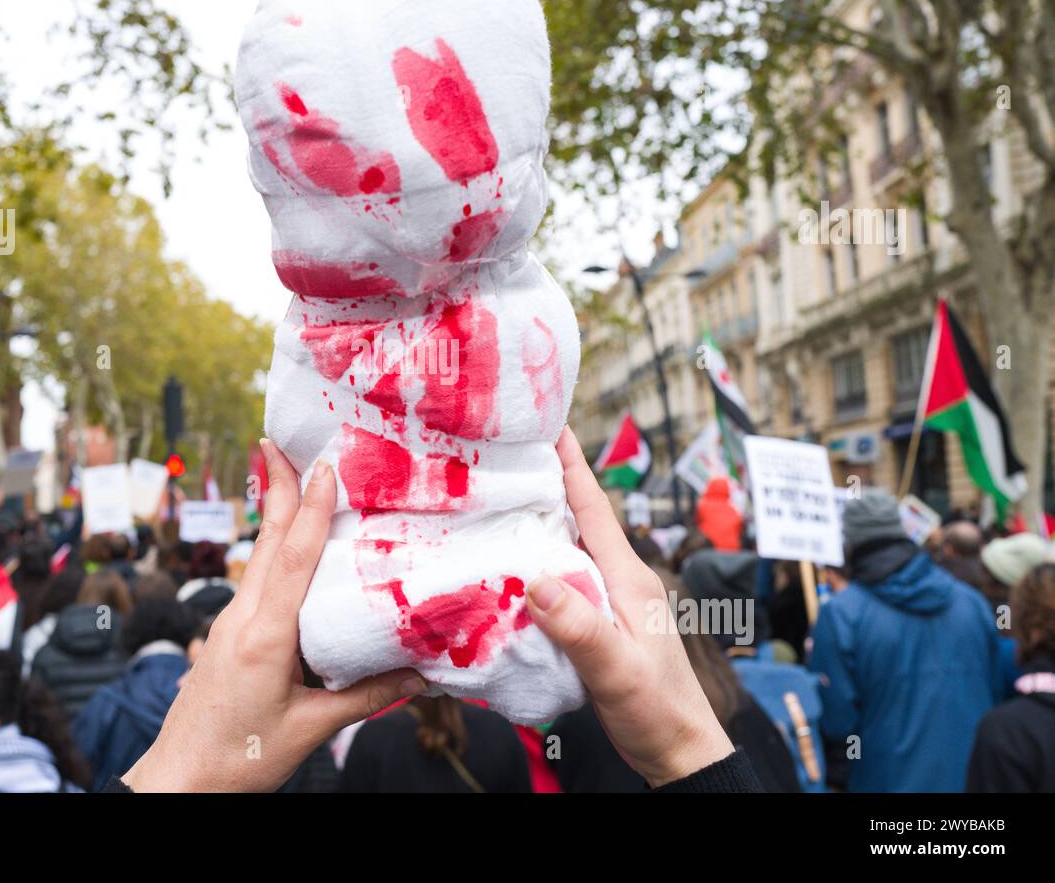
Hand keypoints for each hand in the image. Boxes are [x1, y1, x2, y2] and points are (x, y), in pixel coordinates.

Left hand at [123, 439, 426, 791]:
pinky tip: (287, 548)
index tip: (322, 465)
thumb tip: (419, 674)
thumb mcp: (309, 729)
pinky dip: (274, 551)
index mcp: (263, 637)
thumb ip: (365, 697)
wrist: (178, 784)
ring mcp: (229, 626)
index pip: (292, 559)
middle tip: (281, 440)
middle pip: (267, 542)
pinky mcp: (227, 638)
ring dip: (275, 515)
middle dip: (277, 488)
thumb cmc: (236, 760)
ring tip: (289, 477)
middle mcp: (241, 620)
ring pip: (259, 559)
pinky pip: (256, 582)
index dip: (310, 510)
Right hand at [526, 427, 734, 787]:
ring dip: (535, 523)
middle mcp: (619, 579)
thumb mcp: (618, 670)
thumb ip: (581, 627)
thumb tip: (536, 579)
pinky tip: (507, 567)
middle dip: (544, 482)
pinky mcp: (598, 621)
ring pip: (565, 549)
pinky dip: (534, 565)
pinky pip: (560, 581)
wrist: (679, 750)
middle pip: (576, 520)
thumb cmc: (657, 710)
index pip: (593, 509)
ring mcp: (609, 600)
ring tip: (493, 499)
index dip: (571, 464)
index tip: (547, 422)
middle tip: (501, 453)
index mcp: (628, 577)